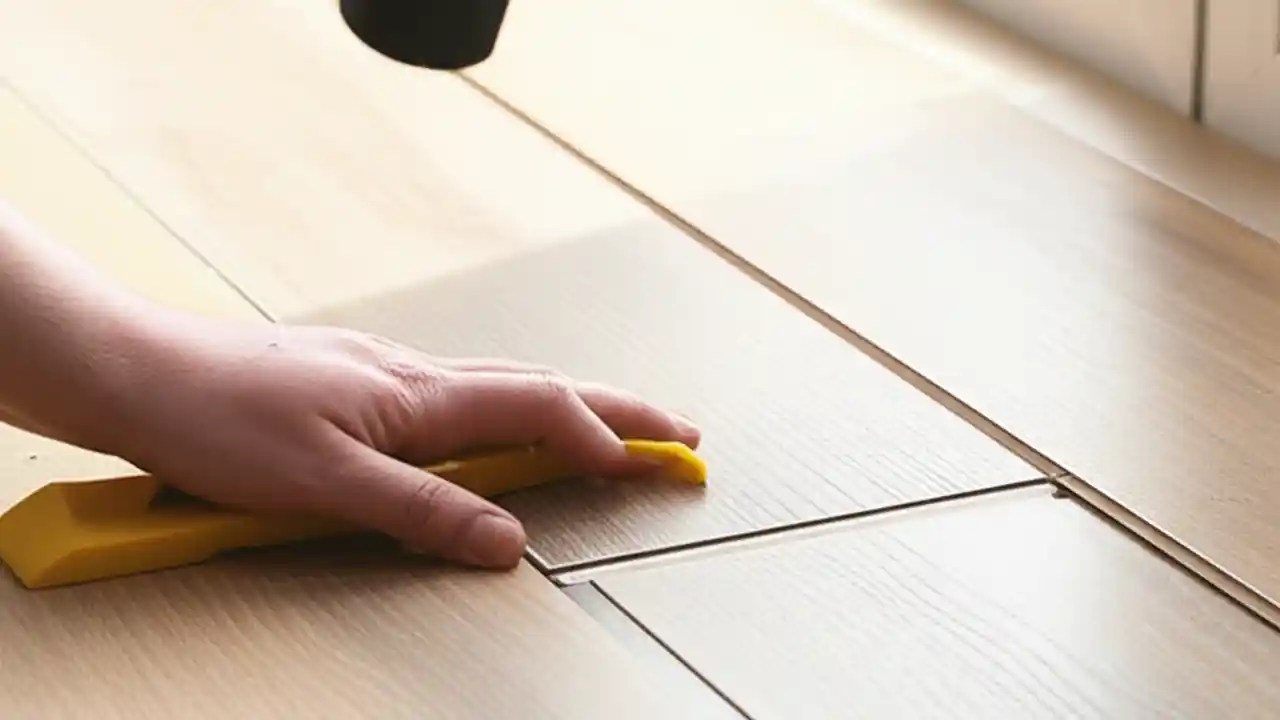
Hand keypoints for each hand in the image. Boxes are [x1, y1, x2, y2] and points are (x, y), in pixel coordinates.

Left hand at [101, 314, 700, 568]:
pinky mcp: (361, 382)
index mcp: (415, 395)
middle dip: (617, 408)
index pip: (537, 408)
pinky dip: (514, 409)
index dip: (600, 436)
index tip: (649, 464)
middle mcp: (412, 374)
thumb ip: (421, 511)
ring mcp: (387, 373)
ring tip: (613, 431)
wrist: (140, 370)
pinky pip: (463, 393)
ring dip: (571, 406)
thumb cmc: (216, 419)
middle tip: (675, 431)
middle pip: (539, 385)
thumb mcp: (322, 484)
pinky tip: (504, 427)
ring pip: (503, 385)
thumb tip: (505, 541)